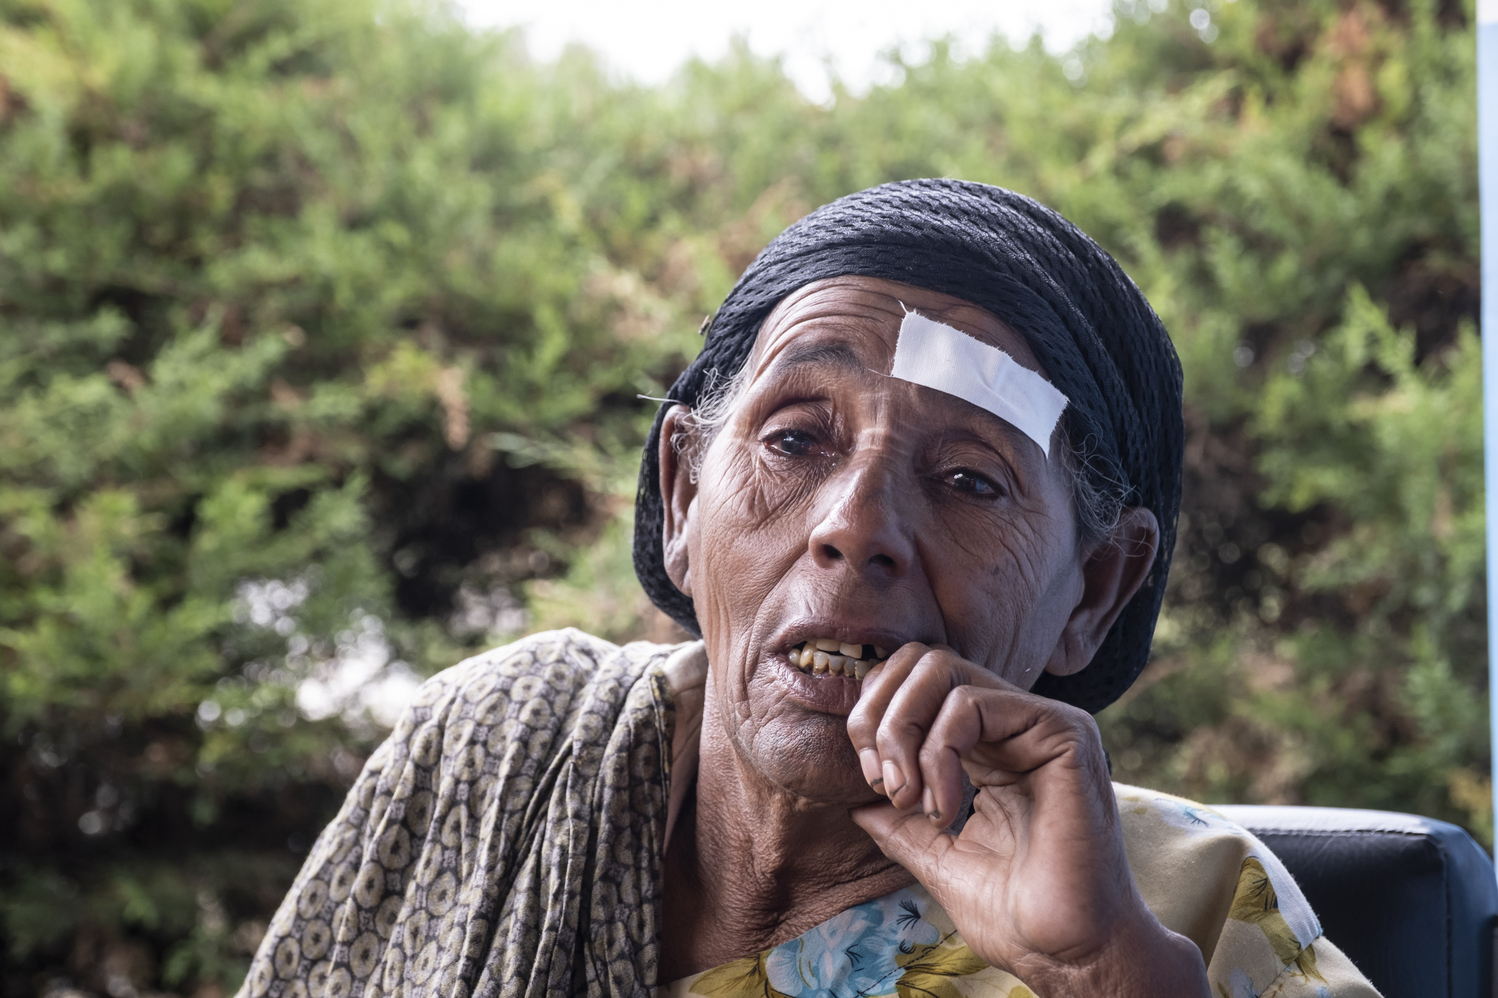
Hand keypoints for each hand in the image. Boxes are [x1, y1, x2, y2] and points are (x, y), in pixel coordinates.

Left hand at [846, 643, 1208, 996]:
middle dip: (880, 717)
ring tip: (911, 800)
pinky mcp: (1063, 732)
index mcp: (989, 747)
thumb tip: (856, 805)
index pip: (915, 682)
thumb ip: (901, 825)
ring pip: (940, 669)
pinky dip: (938, 753)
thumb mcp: (941, 861)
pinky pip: (969, 704)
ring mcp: (1042, 723)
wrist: (1070, 954)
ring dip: (903, 735)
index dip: (875, 718)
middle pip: (921, 659)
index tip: (872, 784)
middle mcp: (1016, 724)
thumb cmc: (1018, 917)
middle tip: (884, 784)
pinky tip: (945, 807)